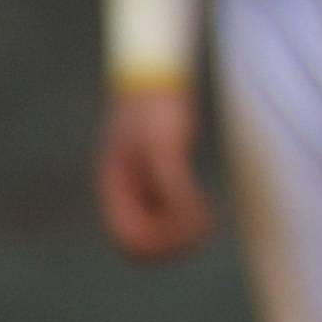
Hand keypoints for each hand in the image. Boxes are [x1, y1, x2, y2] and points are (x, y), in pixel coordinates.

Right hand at [95, 83, 215, 259]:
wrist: (157, 76)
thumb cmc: (155, 107)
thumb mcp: (164, 145)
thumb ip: (171, 182)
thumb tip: (185, 220)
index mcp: (113, 188)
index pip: (128, 240)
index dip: (157, 245)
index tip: (188, 232)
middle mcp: (122, 193)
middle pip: (140, 244)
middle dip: (170, 245)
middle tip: (203, 232)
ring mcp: (138, 187)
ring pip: (154, 232)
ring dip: (179, 236)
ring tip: (208, 226)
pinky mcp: (156, 179)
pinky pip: (167, 215)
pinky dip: (186, 220)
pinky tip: (206, 214)